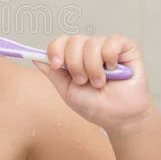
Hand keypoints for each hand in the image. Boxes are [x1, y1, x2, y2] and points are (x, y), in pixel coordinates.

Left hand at [33, 34, 152, 130]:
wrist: (120, 118)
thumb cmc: (95, 106)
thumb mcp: (68, 91)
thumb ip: (53, 74)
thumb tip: (35, 58)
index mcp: (75, 57)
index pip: (60, 42)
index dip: (55, 50)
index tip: (56, 65)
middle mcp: (90, 49)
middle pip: (74, 41)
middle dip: (76, 65)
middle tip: (83, 81)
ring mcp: (107, 47)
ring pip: (92, 44)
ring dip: (94, 68)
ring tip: (100, 83)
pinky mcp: (126, 48)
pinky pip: (112, 42)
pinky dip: (110, 59)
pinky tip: (115, 71)